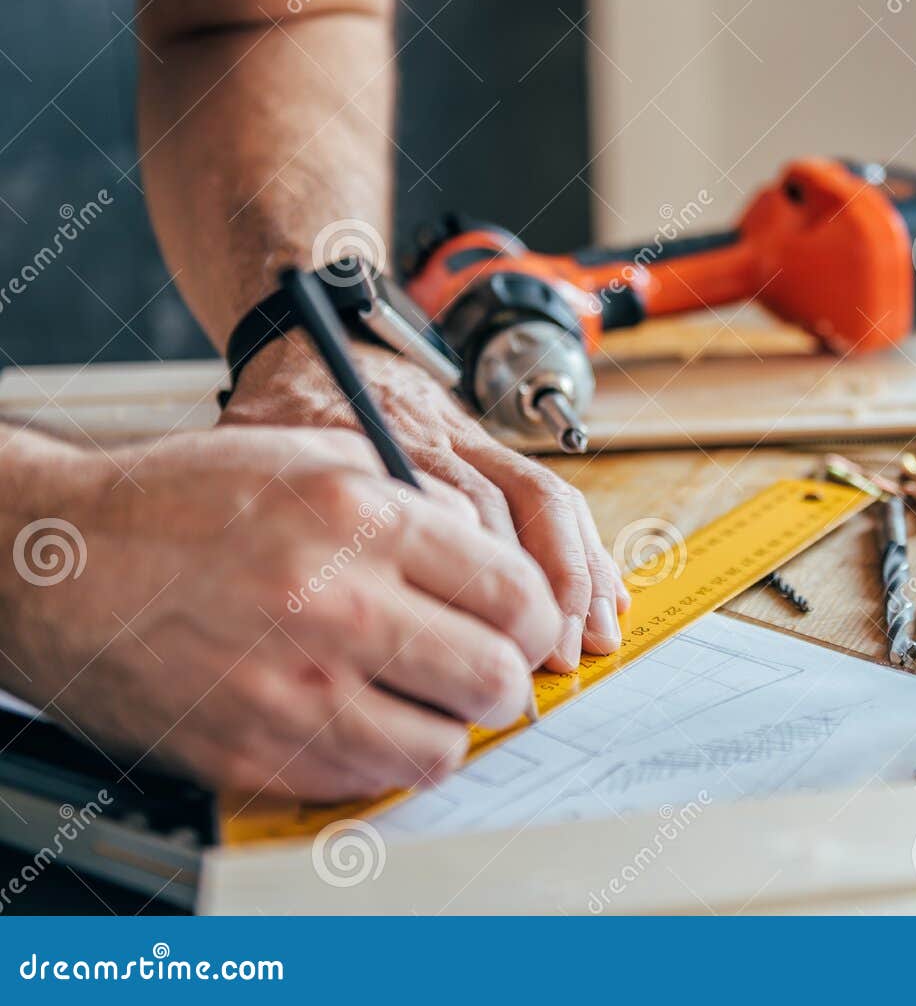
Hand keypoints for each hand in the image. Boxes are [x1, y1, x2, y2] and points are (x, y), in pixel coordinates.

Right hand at [0, 427, 566, 801]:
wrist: (57, 564)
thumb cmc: (179, 505)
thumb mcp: (311, 456)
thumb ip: (414, 498)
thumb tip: (487, 547)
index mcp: (362, 522)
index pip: (515, 596)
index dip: (535, 619)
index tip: (525, 626)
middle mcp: (336, 607)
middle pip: (494, 679)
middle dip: (503, 679)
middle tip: (483, 670)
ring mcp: (293, 691)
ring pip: (441, 747)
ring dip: (446, 727)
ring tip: (420, 699)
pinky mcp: (252, 753)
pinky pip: (365, 781)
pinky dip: (379, 759)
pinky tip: (357, 718)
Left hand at [219, 334, 628, 669]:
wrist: (314, 335)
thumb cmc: (280, 407)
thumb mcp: (251, 451)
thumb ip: (272, 506)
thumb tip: (283, 602)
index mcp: (370, 444)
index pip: (441, 512)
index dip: (470, 583)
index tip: (479, 645)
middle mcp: (433, 441)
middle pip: (504, 510)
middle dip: (539, 590)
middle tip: (549, 657)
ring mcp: (471, 441)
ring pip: (544, 500)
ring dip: (576, 574)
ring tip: (592, 636)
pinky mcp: (492, 447)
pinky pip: (555, 494)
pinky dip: (587, 549)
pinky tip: (607, 597)